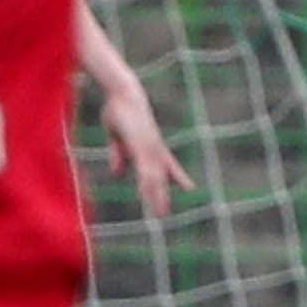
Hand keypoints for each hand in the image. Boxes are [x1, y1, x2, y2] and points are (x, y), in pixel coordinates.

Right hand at [90, 54, 193, 217]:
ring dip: (156, 196)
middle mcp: (154, 148)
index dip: (178, 176)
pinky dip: (147, 183)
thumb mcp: (118, 137)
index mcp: (152, 145)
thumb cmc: (120, 110)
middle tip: (163, 214)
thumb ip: (119, 155)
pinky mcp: (140, 146)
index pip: (169, 164)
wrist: (123, 93)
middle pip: (162, 176)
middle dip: (162, 195)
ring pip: (154, 177)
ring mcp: (149, 148)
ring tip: (159, 212)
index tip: (189, 187)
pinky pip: (144, 169)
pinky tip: (147, 193)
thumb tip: (118, 173)